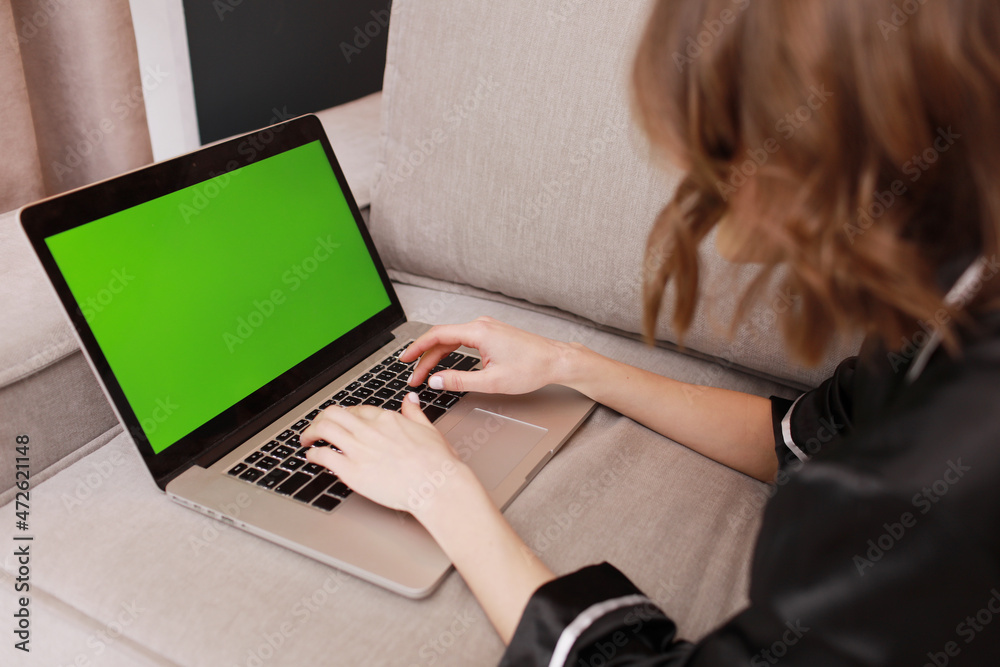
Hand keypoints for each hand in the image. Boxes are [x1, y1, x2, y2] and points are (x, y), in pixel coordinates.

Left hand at [300, 395, 476, 514]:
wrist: (436, 484)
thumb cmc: (437, 463)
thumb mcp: (428, 429)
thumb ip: (414, 413)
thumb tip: (410, 400)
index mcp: (386, 419)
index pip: (355, 410)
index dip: (343, 416)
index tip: (340, 422)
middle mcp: (369, 430)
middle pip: (332, 414)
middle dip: (320, 420)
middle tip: (315, 428)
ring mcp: (359, 449)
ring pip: (323, 430)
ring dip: (310, 433)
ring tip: (306, 440)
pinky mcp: (351, 471)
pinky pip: (323, 456)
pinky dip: (313, 455)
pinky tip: (312, 458)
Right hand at [401, 316, 572, 394]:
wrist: (555, 360)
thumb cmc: (531, 368)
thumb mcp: (492, 381)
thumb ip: (460, 381)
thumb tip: (436, 381)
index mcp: (478, 332)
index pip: (437, 336)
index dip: (417, 348)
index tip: (404, 359)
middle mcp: (480, 325)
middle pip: (442, 339)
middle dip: (424, 358)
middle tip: (412, 376)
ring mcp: (486, 328)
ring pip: (452, 340)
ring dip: (436, 356)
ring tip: (424, 373)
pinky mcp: (491, 334)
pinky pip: (463, 340)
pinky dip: (450, 352)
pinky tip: (444, 363)